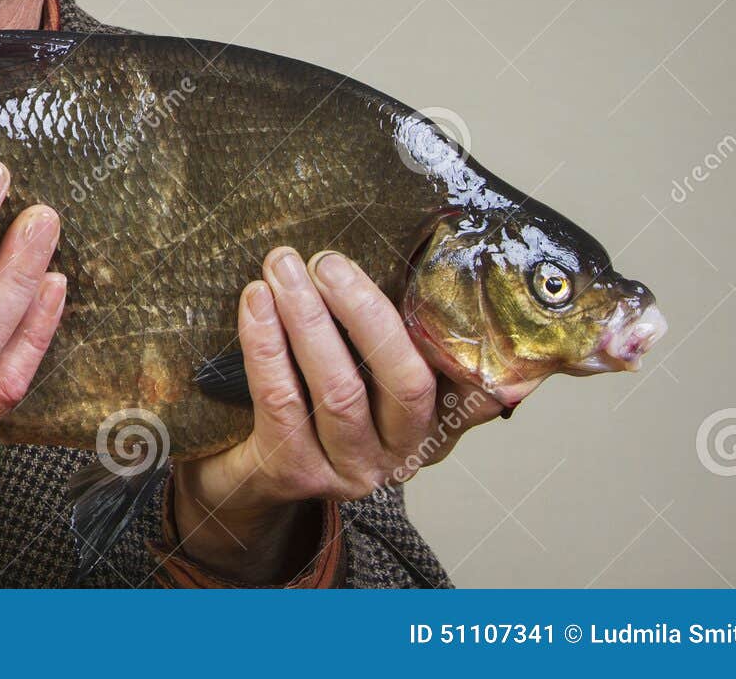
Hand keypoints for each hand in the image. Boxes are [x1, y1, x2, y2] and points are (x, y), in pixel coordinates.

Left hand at [170, 245, 504, 582]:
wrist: (255, 474)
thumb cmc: (318, 399)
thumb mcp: (369, 375)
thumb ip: (396, 334)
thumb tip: (417, 264)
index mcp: (434, 425)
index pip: (477, 391)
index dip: (479, 349)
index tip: (462, 289)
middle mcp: (401, 454)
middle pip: (403, 382)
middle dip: (364, 311)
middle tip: (328, 261)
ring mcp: (349, 469)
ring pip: (338, 390)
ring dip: (307, 317)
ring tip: (282, 267)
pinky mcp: (294, 471)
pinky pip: (280, 399)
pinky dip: (265, 343)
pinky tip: (256, 300)